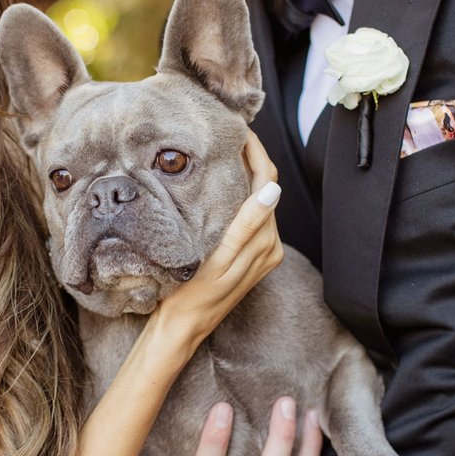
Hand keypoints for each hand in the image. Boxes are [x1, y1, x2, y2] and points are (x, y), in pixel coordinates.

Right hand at [155, 131, 283, 347]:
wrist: (182, 327)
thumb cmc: (194, 295)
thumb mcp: (220, 259)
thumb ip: (248, 224)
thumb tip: (272, 189)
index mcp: (265, 242)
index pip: (267, 182)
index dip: (257, 152)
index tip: (239, 129)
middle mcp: (268, 245)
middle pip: (265, 188)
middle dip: (252, 158)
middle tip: (228, 132)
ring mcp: (259, 251)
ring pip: (257, 200)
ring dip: (245, 174)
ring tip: (224, 150)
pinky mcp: (247, 256)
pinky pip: (249, 216)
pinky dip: (240, 195)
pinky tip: (223, 184)